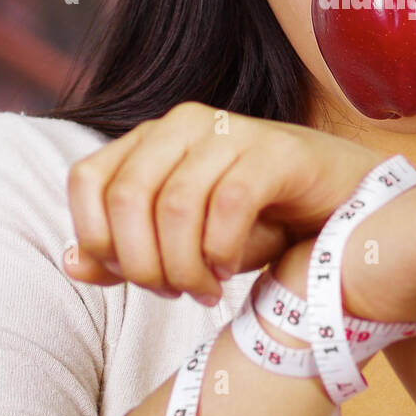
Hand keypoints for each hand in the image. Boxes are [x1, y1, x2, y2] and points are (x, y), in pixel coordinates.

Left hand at [62, 102, 385, 302]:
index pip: (86, 180)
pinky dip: (222, 251)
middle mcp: (185, 122)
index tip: (130, 277)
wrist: (344, 208)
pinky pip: (228, 205)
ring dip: (184, 266)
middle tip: (176, 292)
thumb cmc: (261, 224)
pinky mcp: (278, 150)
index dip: (96, 238)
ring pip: (175, 206)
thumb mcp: (183, 243)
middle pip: (127, 198)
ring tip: (207, 288)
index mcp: (153, 137)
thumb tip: (71, 261)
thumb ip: (126, 253)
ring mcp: (233, 130)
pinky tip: (232, 270)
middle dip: (143, 264)